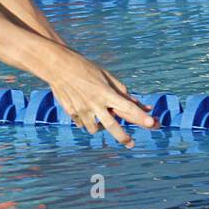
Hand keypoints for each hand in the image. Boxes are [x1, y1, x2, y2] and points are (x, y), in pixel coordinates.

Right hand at [41, 45, 155, 146]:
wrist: (57, 65)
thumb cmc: (84, 67)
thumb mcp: (106, 75)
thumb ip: (122, 91)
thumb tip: (139, 104)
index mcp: (106, 93)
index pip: (128, 108)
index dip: (141, 117)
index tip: (152, 123)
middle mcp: (94, 103)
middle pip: (112, 127)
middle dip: (123, 138)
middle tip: (130, 143)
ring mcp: (81, 109)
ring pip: (95, 129)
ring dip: (101, 127)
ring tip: (102, 120)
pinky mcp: (71, 111)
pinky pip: (81, 123)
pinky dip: (86, 121)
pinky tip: (86, 113)